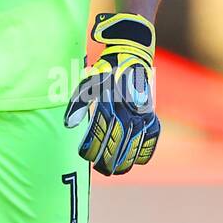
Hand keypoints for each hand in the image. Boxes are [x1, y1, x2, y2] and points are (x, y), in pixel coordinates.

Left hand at [63, 11, 160, 174]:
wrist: (131, 52)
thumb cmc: (105, 69)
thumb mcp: (88, 82)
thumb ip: (79, 103)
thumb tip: (69, 124)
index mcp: (109, 100)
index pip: (101, 131)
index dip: (94, 147)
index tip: (86, 157)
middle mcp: (127, 107)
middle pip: (119, 140)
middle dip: (110, 158)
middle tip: (102, 170)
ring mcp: (141, 110)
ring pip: (136, 141)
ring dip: (128, 158)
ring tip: (119, 169)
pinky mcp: (150, 111)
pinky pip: (152, 134)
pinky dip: (147, 148)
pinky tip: (139, 160)